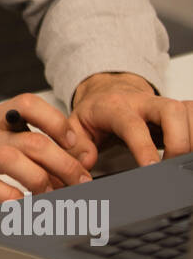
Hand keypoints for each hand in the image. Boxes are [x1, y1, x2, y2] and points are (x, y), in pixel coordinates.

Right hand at [0, 92, 93, 217]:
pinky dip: (11, 200)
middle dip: (65, 164)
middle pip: (32, 140)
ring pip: (13, 159)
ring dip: (43, 181)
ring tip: (56, 199)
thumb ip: (7, 145)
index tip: (78, 146)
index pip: (28, 105)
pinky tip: (23, 210)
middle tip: (82, 183)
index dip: (59, 123)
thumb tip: (52, 163)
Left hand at [68, 72, 192, 164]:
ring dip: (191, 137)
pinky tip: (189, 149)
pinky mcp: (177, 110)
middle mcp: (144, 102)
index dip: (144, 147)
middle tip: (172, 165)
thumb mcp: (76, 126)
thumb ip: (77, 145)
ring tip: (184, 160)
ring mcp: (163, 104)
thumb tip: (86, 162)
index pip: (133, 125)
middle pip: (171, 111)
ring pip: (188, 111)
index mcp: (116, 107)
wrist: (109, 91)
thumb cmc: (96, 111)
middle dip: (179, 140)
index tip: (152, 167)